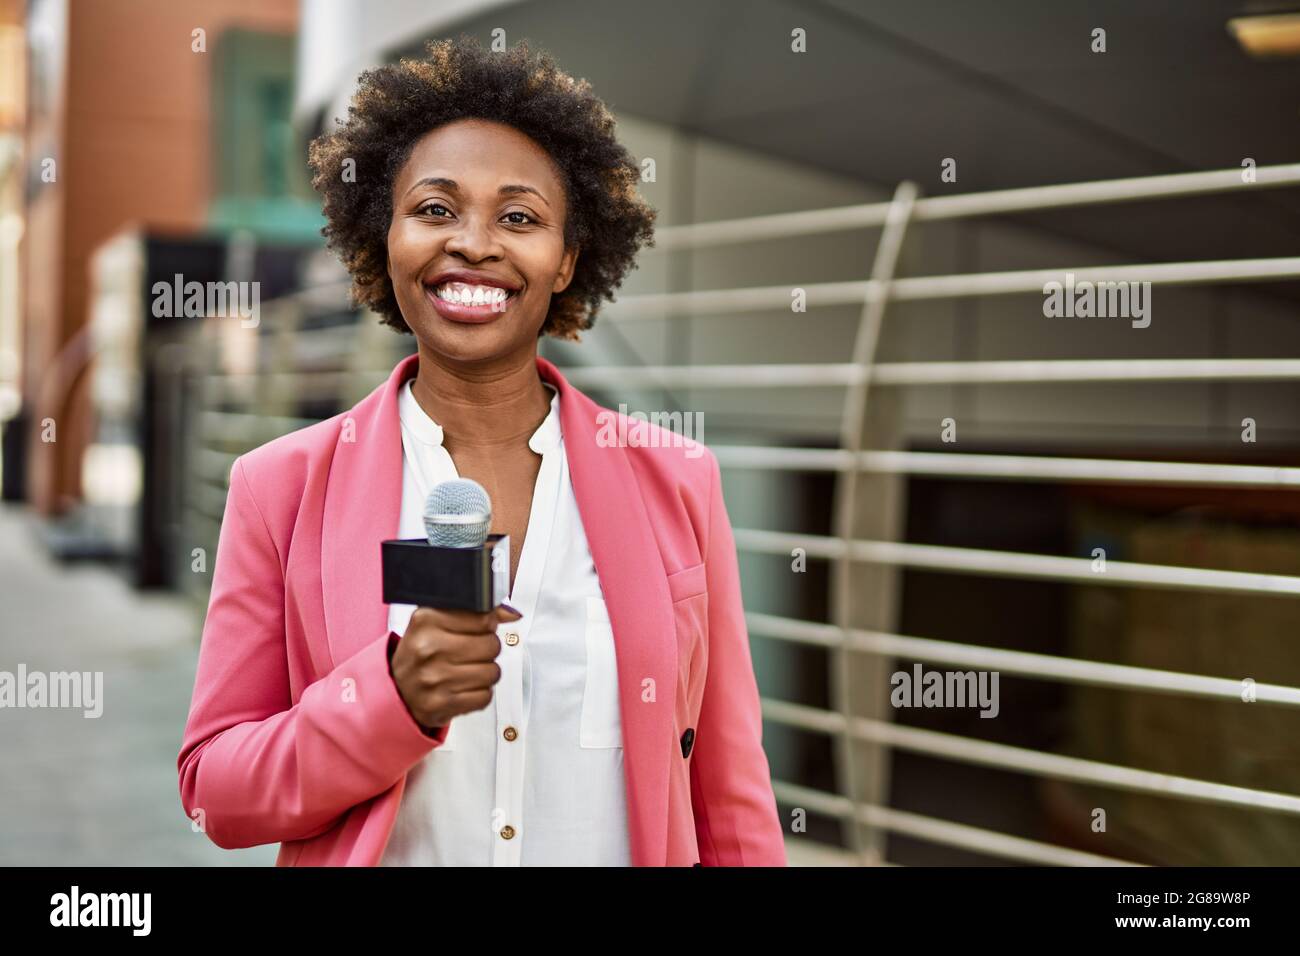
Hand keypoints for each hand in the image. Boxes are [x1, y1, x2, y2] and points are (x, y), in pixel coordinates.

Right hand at [389, 604, 522, 733]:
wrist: (396, 691)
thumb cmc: (421, 653)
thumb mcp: (437, 623)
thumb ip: (475, 613)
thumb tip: (512, 613)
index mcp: (426, 620)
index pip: (484, 619)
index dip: (487, 625)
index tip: (478, 629)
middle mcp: (428, 648)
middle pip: (492, 645)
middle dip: (488, 649)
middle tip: (472, 652)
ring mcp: (434, 678)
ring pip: (492, 672)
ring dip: (486, 672)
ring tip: (467, 670)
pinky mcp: (441, 704)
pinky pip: (485, 697)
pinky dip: (479, 693)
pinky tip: (463, 687)